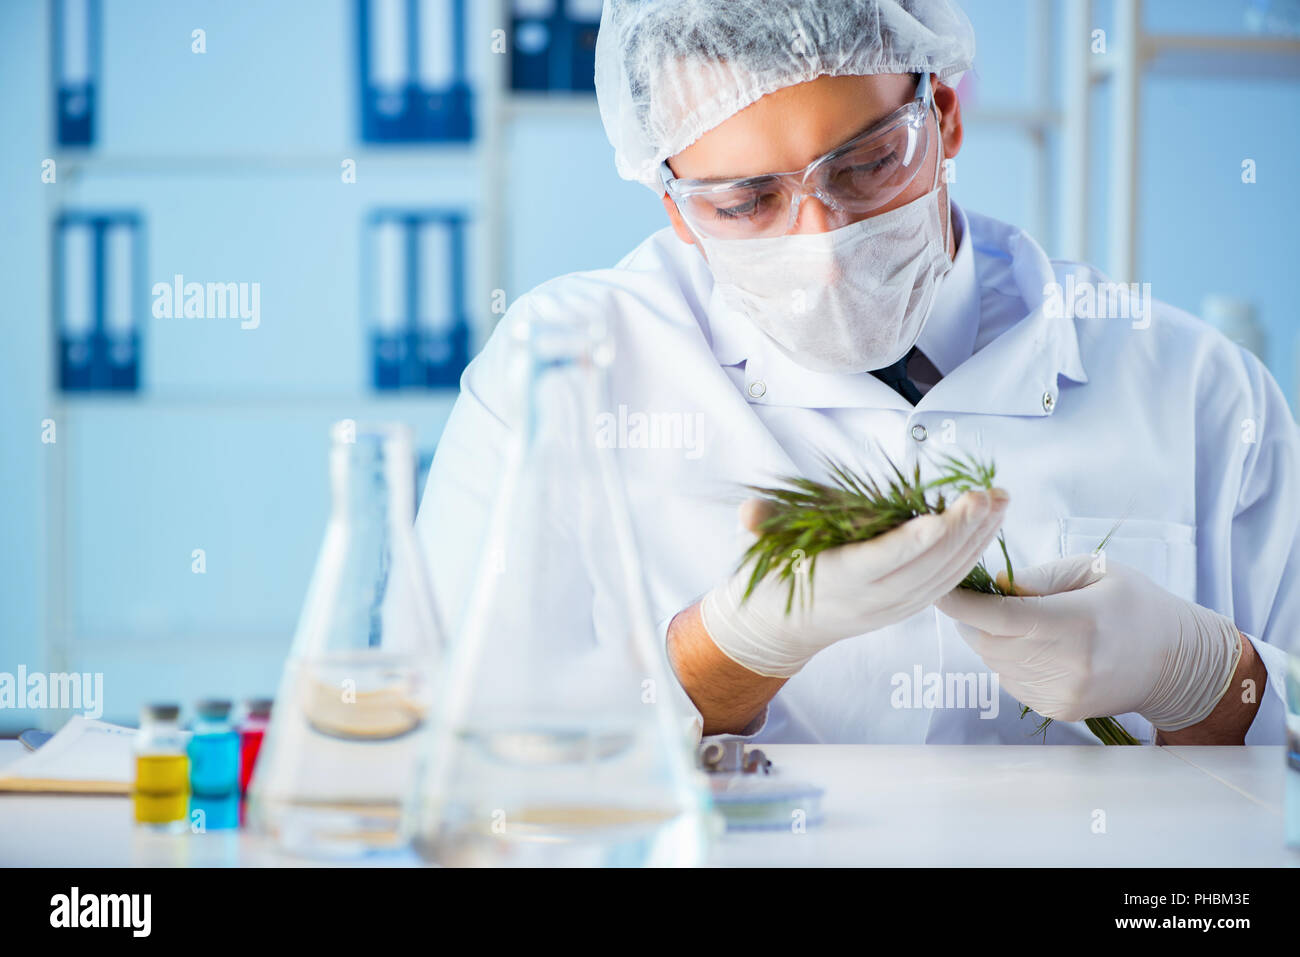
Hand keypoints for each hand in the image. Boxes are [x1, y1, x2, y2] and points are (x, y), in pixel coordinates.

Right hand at [700, 488, 1009, 676]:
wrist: (778, 630)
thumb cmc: (771, 575)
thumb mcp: (763, 547)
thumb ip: (762, 524)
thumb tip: (748, 513)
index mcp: (835, 581)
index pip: (878, 562)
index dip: (909, 543)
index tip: (938, 519)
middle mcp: (869, 601)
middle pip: (923, 568)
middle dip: (959, 532)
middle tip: (984, 495)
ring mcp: (892, 608)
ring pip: (943, 576)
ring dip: (976, 539)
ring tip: (1000, 501)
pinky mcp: (906, 607)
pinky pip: (947, 584)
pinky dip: (972, 554)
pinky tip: (989, 525)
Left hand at [935, 555, 1242, 730]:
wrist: (1177, 663)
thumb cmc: (1134, 604)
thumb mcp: (1094, 571)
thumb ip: (1038, 577)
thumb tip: (992, 586)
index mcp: (1076, 622)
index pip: (1000, 616)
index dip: (961, 604)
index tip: (938, 590)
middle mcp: (1067, 664)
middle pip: (987, 642)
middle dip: (974, 618)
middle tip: (985, 598)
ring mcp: (1062, 693)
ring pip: (994, 662)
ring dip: (992, 639)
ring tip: (1025, 621)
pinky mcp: (1058, 711)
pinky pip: (1010, 681)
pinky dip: (1009, 660)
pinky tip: (1039, 648)